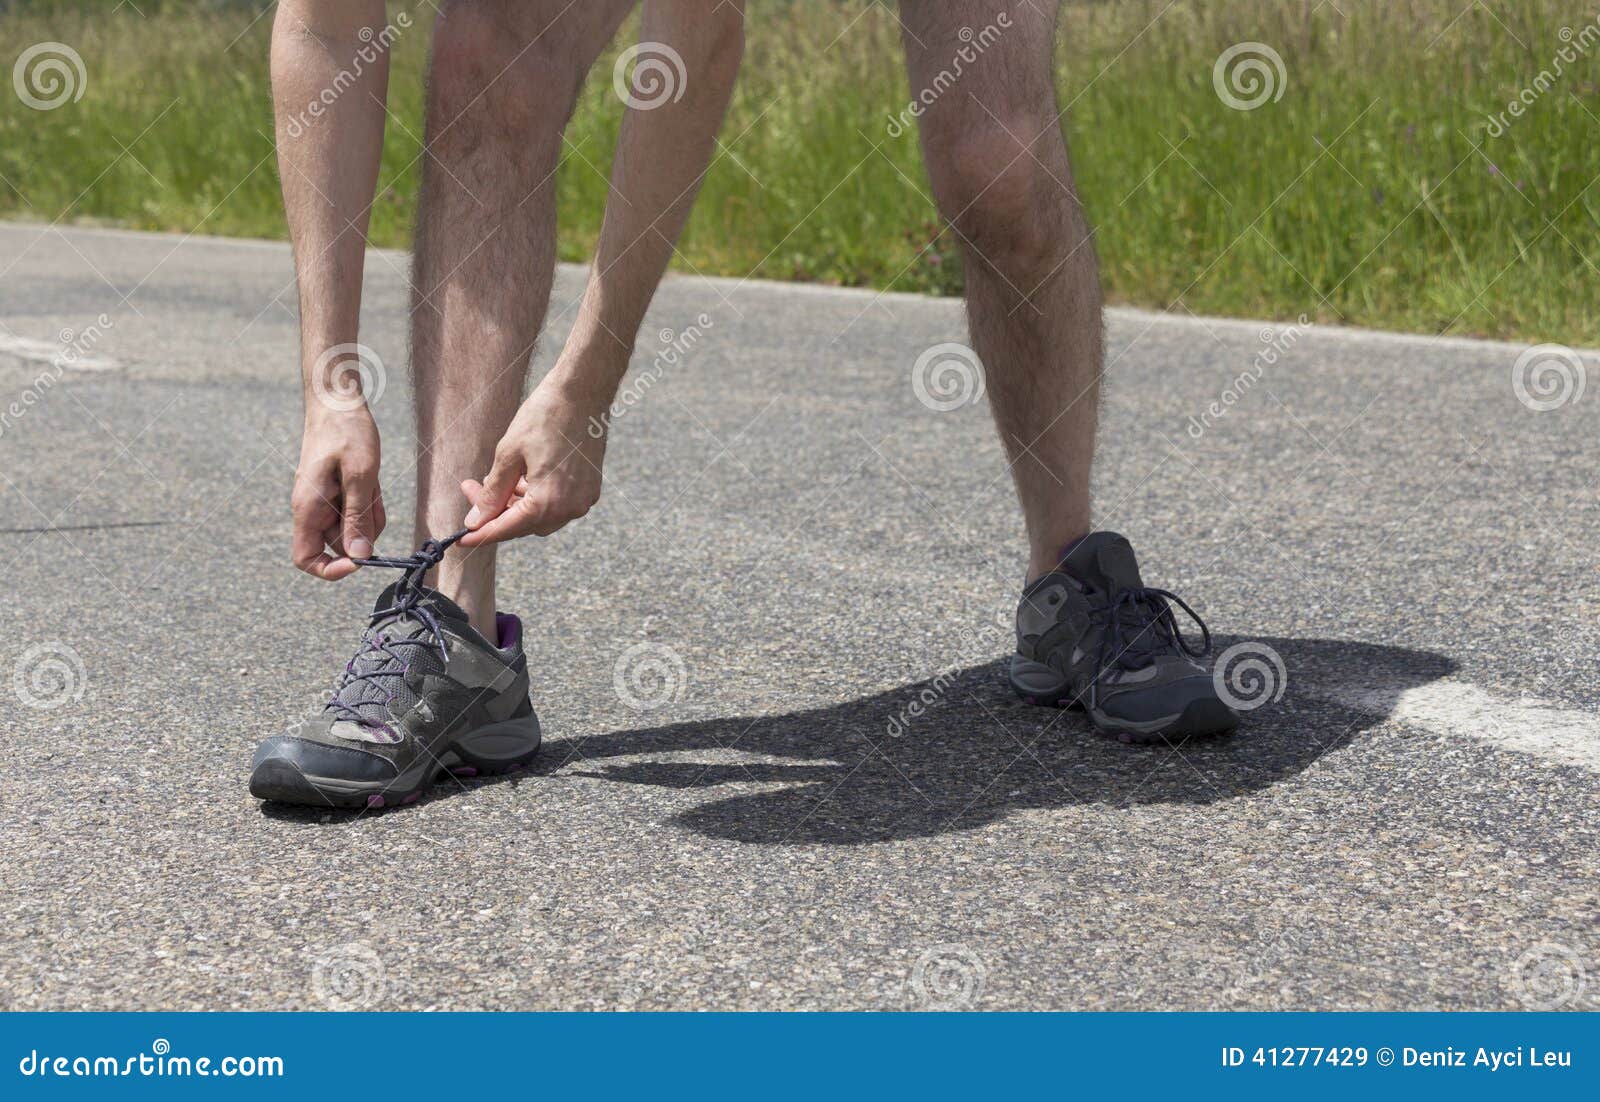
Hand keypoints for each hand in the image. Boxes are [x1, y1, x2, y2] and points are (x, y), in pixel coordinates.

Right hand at [290, 408, 385, 578]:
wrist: (338, 399)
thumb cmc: (347, 432)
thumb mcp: (360, 476)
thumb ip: (358, 517)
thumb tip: (360, 556)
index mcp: (308, 508)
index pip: (306, 559)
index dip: (331, 569)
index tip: (361, 560)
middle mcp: (312, 509)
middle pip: (340, 543)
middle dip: (364, 531)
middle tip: (373, 499)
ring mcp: (324, 501)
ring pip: (354, 528)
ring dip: (370, 513)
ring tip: (373, 483)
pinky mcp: (337, 492)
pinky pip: (358, 510)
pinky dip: (370, 501)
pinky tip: (374, 480)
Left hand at [459, 381, 606, 546]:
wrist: (584, 392)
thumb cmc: (545, 417)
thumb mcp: (508, 455)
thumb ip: (492, 493)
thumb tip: (476, 521)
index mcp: (548, 502)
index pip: (506, 529)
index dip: (480, 534)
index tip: (460, 538)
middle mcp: (569, 508)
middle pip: (524, 524)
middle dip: (496, 512)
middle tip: (472, 490)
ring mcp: (582, 500)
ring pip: (540, 516)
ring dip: (515, 504)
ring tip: (496, 478)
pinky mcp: (588, 490)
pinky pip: (556, 505)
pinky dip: (535, 498)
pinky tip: (521, 477)